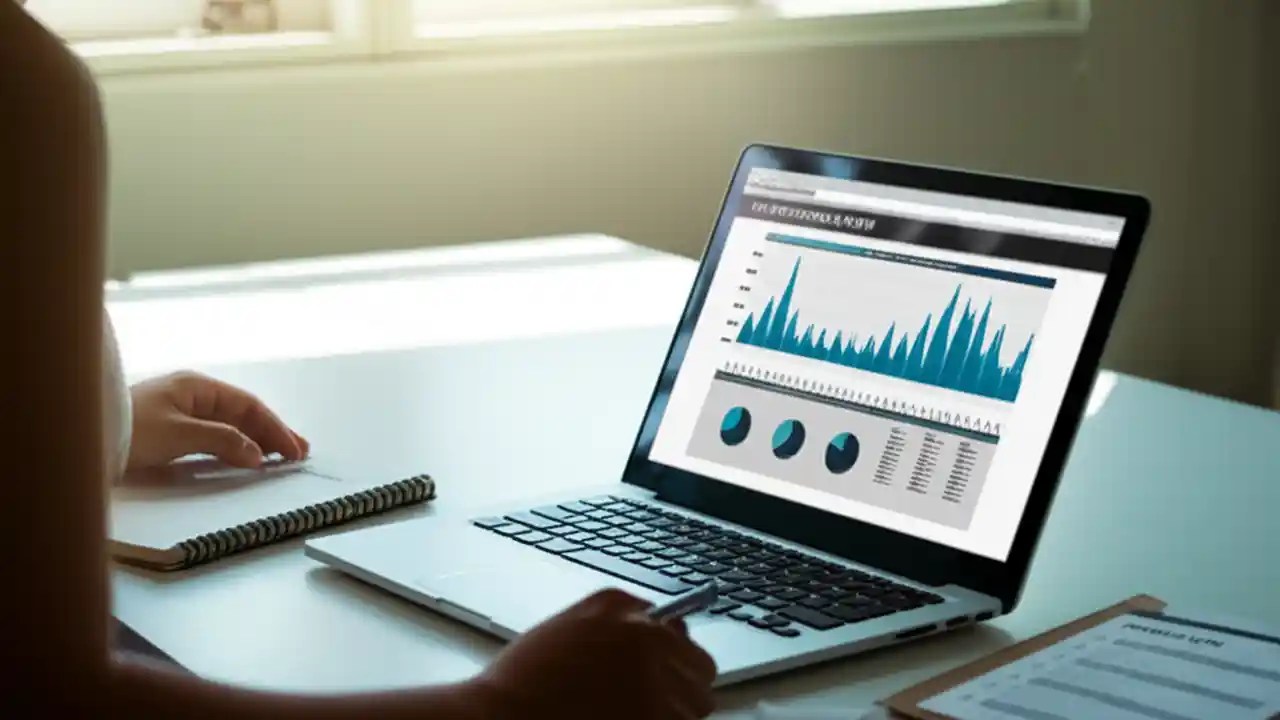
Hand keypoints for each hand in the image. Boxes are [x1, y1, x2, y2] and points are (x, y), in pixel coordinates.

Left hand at [127, 371, 308, 469]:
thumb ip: (222, 441)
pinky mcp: (170, 431)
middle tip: (299, 453)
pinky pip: (213, 436)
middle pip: (242, 414)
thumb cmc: (128, 430)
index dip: (274, 428)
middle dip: (271, 433)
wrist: (80, 437)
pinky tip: (245, 458)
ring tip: (280, 457)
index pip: (247, 406)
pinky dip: (234, 447)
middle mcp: (191, 395)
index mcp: (196, 386)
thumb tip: (258, 455)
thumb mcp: (179, 434)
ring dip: (255, 441)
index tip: (294, 450)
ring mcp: (181, 412)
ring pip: (229, 426)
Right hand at [470, 588, 716, 719]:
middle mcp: (644, 634)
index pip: (675, 628)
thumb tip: (658, 631)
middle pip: (699, 664)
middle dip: (682, 684)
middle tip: (651, 703)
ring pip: (694, 702)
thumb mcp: (569, 629)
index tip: (661, 671)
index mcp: (619, 607)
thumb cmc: (524, 682)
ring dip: (673, 713)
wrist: (501, 716)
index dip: (669, 656)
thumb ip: (616, 625)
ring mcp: (655, 676)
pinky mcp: (658, 715)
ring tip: (627, 715)